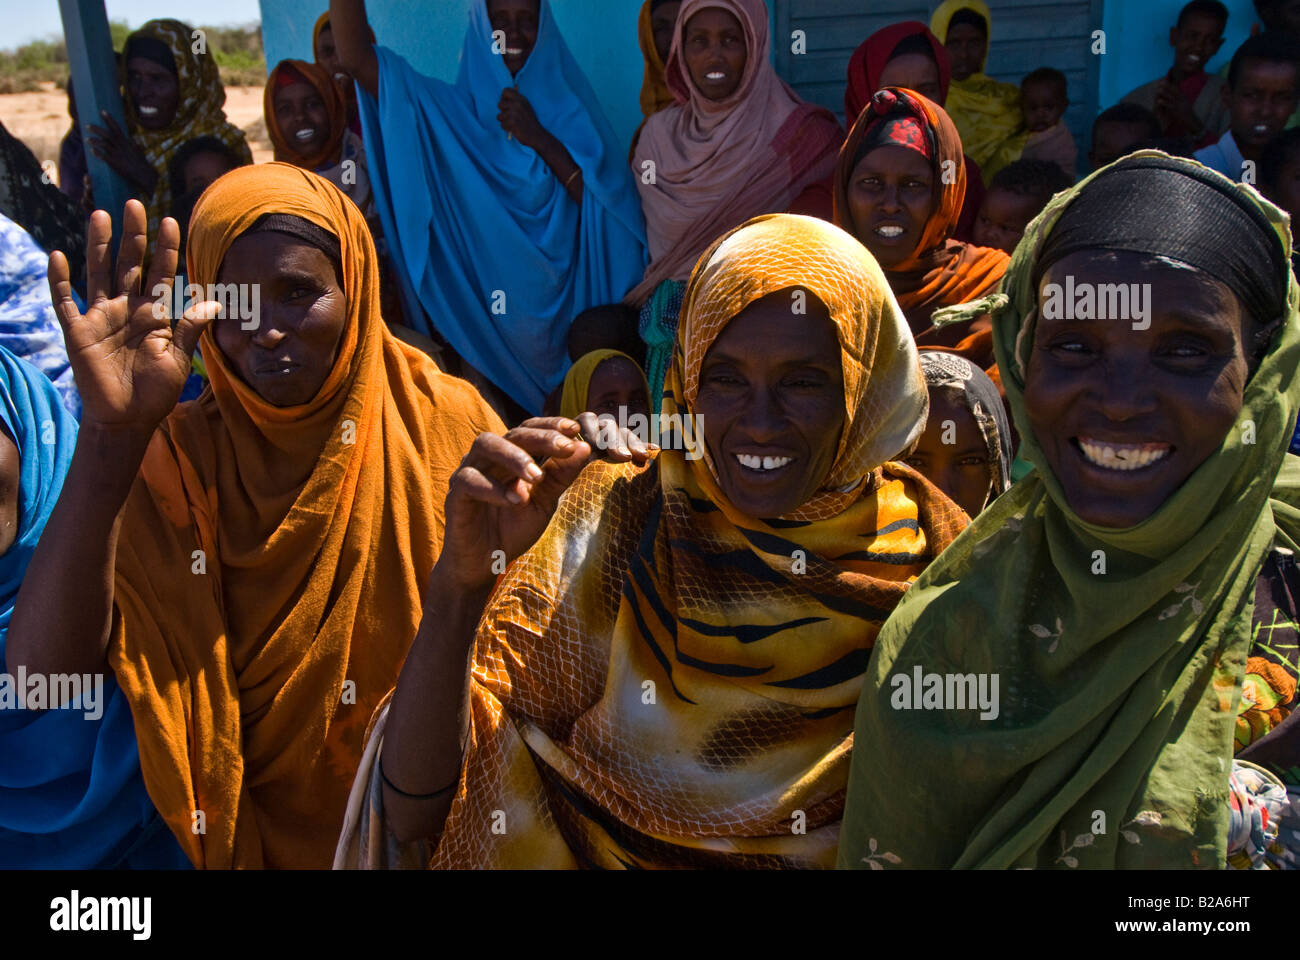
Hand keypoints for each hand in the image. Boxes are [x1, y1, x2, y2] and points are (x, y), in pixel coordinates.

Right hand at [47, 199, 218, 432]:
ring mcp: (101, 317)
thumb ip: (190, 328)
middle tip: (136, 204)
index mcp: (154, 313)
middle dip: (133, 235)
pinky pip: (66, 301)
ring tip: (101, 215)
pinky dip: (60, 280)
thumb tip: (213, 300)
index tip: (170, 220)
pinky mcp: (78, 332)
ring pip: (99, 273)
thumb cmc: (155, 391)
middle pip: (130, 264)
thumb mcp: (178, 358)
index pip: (161, 272)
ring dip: (99, 245)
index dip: (165, 248)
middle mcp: (127, 308)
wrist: (128, 419)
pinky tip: (59, 256)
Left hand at [88, 112, 158, 194]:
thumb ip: (133, 145)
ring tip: (87, 139)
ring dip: (94, 141)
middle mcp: (121, 147)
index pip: (116, 128)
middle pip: (107, 135)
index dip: (109, 119)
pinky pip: (103, 156)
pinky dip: (97, 153)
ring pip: (103, 144)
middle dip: (97, 129)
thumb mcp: (138, 152)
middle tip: (87, 125)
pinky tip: (91, 151)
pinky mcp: (114, 163)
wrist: (144, 175)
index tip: (102, 111)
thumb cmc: (142, 164)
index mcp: (126, 142)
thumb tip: (131, 139)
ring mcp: (117, 155)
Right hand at [437, 415, 653, 591]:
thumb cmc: (513, 528)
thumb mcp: (545, 502)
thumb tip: (585, 448)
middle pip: (512, 433)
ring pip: (487, 446)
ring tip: (536, 477)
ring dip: (514, 457)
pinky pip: (470, 481)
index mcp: (511, 455)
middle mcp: (489, 457)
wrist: (485, 563)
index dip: (551, 425)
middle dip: (540, 438)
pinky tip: (515, 500)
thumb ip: (561, 476)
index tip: (576, 429)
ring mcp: (469, 471)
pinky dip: (493, 488)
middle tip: (565, 447)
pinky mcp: (455, 494)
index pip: (530, 429)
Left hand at [497, 88, 546, 148]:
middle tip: (512, 117)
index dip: (504, 98)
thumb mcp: (526, 106)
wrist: (537, 135)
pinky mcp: (512, 122)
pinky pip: (502, 125)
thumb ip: (518, 98)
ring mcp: (514, 113)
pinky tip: (514, 128)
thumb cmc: (530, 121)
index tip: (508, 105)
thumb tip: (515, 85)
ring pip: (499, 116)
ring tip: (514, 123)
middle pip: (499, 104)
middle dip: (503, 112)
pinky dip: (507, 128)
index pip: (505, 91)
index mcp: (521, 99)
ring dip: (505, 121)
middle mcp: (517, 104)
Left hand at [1153, 79, 1198, 136]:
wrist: (1193, 124)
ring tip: (1158, 89)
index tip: (1164, 81)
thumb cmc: (1186, 116)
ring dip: (1165, 93)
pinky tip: (1159, 101)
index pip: (1177, 89)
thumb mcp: (1182, 106)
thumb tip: (1170, 97)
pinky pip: (1171, 106)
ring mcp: (1181, 105)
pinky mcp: (1178, 111)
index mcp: (1184, 98)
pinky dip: (1165, 103)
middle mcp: (1183, 100)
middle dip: (1168, 86)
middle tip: (1160, 82)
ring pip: (1172, 97)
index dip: (1171, 85)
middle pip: (1175, 91)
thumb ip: (1177, 101)